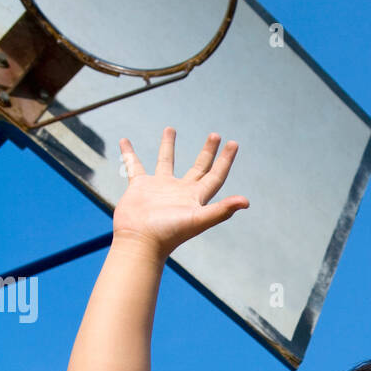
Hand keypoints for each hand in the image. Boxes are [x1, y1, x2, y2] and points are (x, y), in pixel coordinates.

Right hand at [113, 128, 248, 257]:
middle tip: (215, 135)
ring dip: (168, 145)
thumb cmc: (169, 233)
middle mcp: (180, 191)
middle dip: (207, 151)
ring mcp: (159, 188)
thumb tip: (246, 202)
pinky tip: (124, 140)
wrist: (140, 242)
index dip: (225, 160)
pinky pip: (134, 165)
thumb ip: (222, 210)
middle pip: (198, 167)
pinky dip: (128, 153)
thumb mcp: (198, 219)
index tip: (233, 143)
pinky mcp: (140, 187)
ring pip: (165, 161)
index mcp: (196, 197)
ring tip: (170, 128)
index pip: (215, 175)